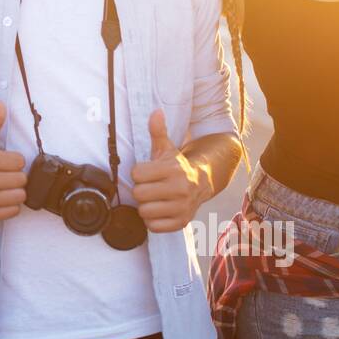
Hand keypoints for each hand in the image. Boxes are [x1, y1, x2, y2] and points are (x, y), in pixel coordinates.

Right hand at [0, 100, 26, 222]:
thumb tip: (0, 103)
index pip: (19, 162)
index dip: (14, 160)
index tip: (3, 161)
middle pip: (21, 180)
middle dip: (15, 175)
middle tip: (3, 173)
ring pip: (20, 196)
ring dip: (15, 191)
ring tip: (3, 185)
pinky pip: (14, 212)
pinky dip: (10, 205)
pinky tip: (0, 196)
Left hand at [130, 109, 209, 232]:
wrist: (202, 182)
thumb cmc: (177, 165)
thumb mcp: (167, 148)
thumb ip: (158, 131)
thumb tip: (156, 112)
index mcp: (173, 169)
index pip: (137, 174)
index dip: (139, 173)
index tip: (147, 173)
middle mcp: (179, 189)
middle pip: (139, 194)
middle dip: (141, 190)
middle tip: (150, 187)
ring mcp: (182, 207)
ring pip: (144, 212)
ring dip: (146, 206)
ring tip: (154, 198)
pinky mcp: (181, 223)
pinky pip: (153, 226)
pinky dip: (153, 221)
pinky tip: (159, 210)